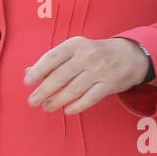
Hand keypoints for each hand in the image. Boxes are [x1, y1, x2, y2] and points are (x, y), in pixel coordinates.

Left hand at [24, 37, 149, 114]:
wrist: (129, 56)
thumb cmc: (94, 53)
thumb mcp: (75, 49)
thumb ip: (53, 60)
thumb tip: (28, 72)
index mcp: (75, 44)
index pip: (52, 57)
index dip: (38, 70)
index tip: (27, 82)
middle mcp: (87, 56)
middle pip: (61, 76)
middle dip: (44, 90)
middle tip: (32, 101)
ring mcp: (100, 70)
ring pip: (74, 89)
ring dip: (57, 100)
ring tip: (46, 107)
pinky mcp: (109, 84)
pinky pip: (90, 98)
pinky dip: (77, 106)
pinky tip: (67, 111)